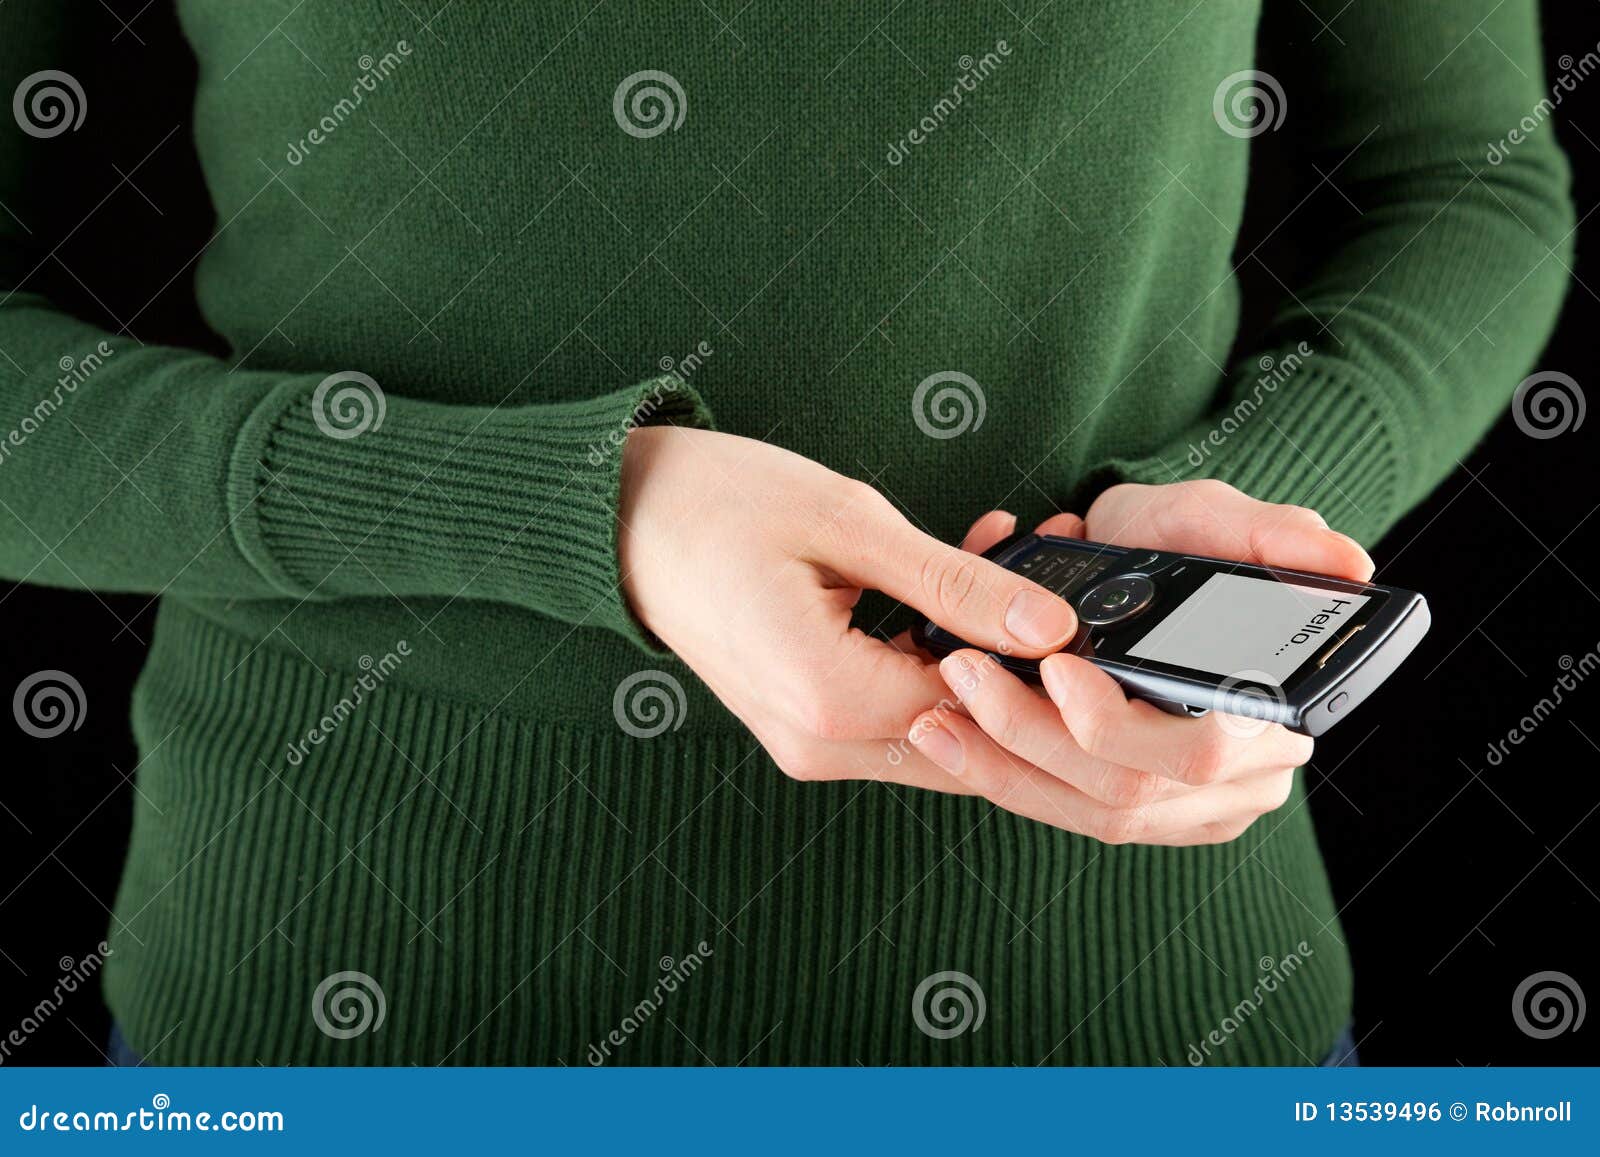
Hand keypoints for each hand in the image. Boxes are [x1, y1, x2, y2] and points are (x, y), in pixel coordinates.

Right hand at [617, 425, 1078, 793]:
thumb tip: (1050, 625)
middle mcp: (820, 744)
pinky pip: (899, 709)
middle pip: (972, 742)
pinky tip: (955, 584)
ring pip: (943, 729)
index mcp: (831, 700)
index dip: (1046, 664)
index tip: (1084, 597)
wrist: (623, 517)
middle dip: (1024, 667)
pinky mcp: (807, 724)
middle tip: (1058, 575)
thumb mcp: (850, 525)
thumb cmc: (721, 503)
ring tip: (1009, 557)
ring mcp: (810, 743)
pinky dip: (937, 657)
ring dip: (983, 657)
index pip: (984, 712)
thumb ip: (954, 584)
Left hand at [907, 479, 1373, 845]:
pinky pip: (1060, 810)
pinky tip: (944, 734)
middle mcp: (1239, 778)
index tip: (1055, 669)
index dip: (1124, 725)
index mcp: (1273, 716)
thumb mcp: (1213, 515)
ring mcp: (1181, 806)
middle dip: (1035, 737)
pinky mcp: (1125, 808)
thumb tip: (1346, 560)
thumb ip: (1272, 530)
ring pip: (1084, 812)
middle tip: (965, 673)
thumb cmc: (1176, 537)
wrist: (1133, 562)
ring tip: (933, 713)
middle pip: (1130, 793)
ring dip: (999, 764)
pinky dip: (996, 774)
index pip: (1203, 752)